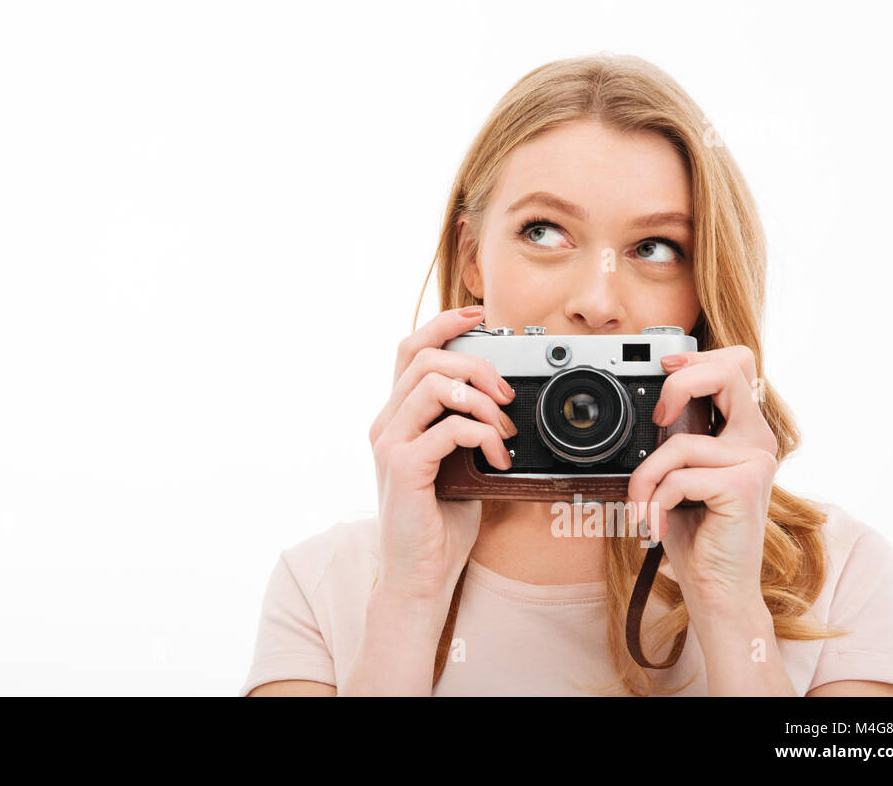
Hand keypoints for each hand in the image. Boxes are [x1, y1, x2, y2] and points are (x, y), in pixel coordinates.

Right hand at [368, 305, 517, 603]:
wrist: (418, 576)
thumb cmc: (439, 524)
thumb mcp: (456, 463)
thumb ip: (464, 427)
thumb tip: (502, 399)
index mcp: (396, 416)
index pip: (410, 349)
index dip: (443, 323)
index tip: (480, 316)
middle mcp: (386, 423)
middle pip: (426, 358)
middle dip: (477, 364)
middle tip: (506, 395)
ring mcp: (390, 443)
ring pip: (435, 385)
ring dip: (484, 402)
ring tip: (506, 431)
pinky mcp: (403, 467)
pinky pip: (447, 427)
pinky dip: (484, 436)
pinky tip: (499, 458)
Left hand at [626, 345, 778, 613]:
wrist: (715, 588)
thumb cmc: (695, 534)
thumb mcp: (679, 474)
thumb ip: (678, 439)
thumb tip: (656, 408)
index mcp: (743, 433)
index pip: (735, 366)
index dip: (699, 358)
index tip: (666, 367)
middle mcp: (757, 441)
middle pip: (727, 372)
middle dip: (679, 385)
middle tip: (658, 421)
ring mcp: (755, 462)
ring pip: (679, 443)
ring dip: (646, 479)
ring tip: (644, 508)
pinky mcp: (743, 485)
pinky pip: (679, 476)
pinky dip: (657, 501)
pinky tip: (660, 524)